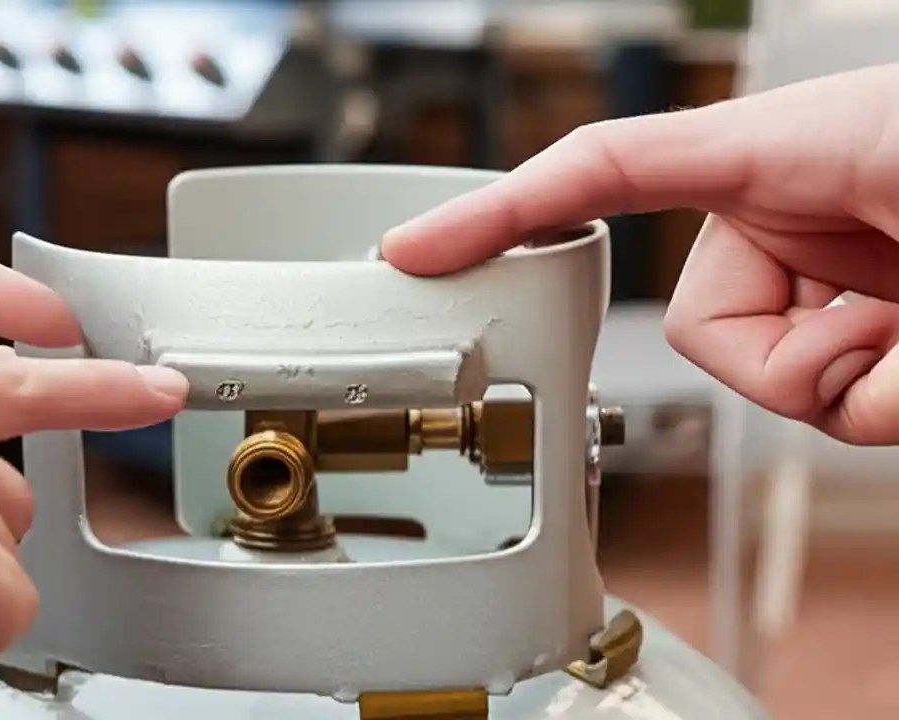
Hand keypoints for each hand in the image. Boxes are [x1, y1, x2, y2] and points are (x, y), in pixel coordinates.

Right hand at [383, 63, 898, 443]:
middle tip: (897, 337)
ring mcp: (830, 262)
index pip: (603, 174)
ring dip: (867, 383)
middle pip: (713, 327)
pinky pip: (836, 390)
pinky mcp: (865, 308)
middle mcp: (792, 211)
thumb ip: (871, 326)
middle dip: (804, 364)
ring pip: (781, 375)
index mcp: (780, 149)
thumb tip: (853, 394)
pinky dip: (890, 394)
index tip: (416, 251)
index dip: (498, 212)